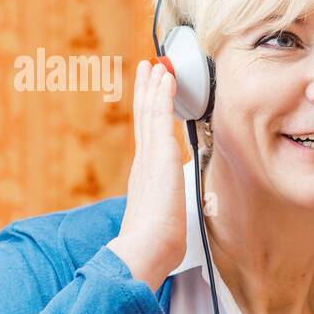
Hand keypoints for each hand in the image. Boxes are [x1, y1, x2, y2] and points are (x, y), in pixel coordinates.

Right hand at [107, 60, 184, 288]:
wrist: (148, 246)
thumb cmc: (157, 244)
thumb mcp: (163, 224)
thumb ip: (164, 216)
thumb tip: (170, 228)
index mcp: (144, 178)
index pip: (146, 140)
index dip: (147, 118)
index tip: (149, 100)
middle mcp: (144, 163)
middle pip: (144, 120)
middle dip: (147, 94)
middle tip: (147, 70)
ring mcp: (150, 156)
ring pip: (150, 112)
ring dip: (154, 87)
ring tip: (155, 66)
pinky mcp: (159, 152)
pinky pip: (160, 115)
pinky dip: (162, 94)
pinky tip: (166, 78)